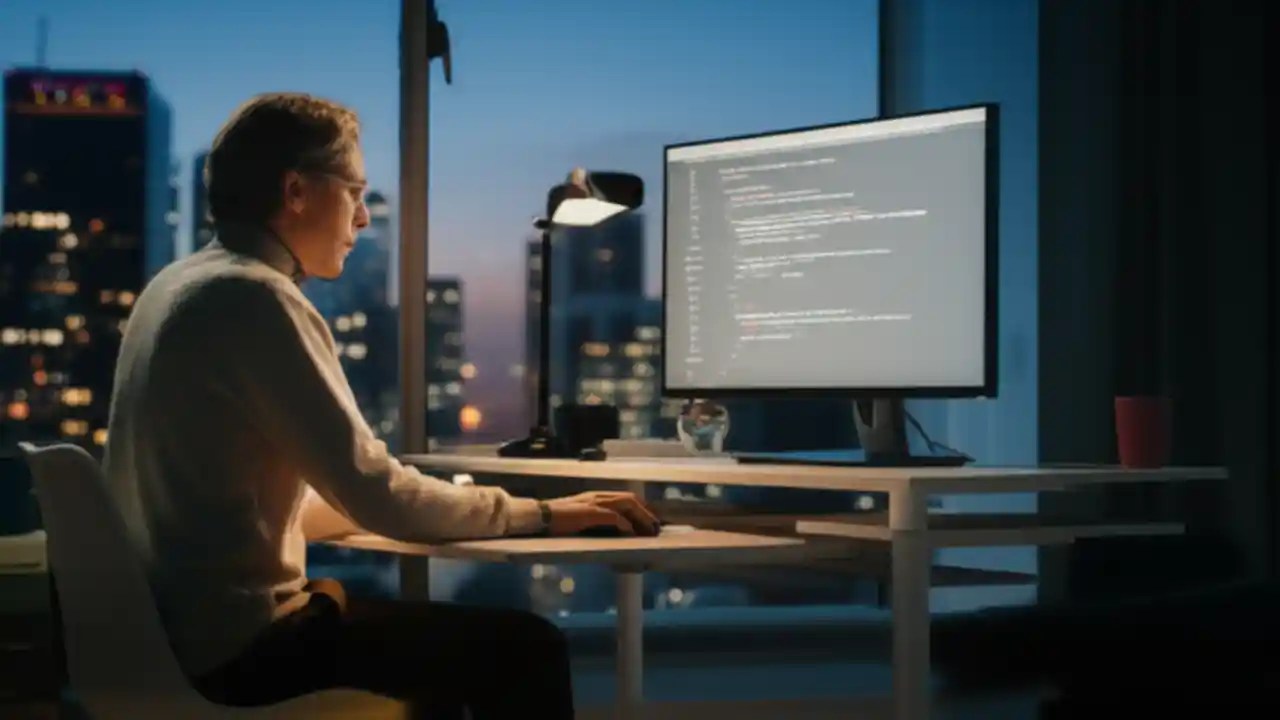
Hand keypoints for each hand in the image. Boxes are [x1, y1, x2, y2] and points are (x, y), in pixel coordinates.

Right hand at [544, 491, 660, 536]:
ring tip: (650, 531)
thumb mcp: (578, 519)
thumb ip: (593, 522)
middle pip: (630, 499)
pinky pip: (615, 517)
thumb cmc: (554, 521)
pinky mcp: (590, 512)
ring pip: (626, 505)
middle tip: (655, 527)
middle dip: (645, 513)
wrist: (538, 516)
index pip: (624, 498)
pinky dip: (626, 525)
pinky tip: (631, 535)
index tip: (649, 521)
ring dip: (641, 518)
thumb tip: (609, 535)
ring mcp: (594, 502)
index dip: (639, 509)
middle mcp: (597, 496)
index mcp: (594, 497)